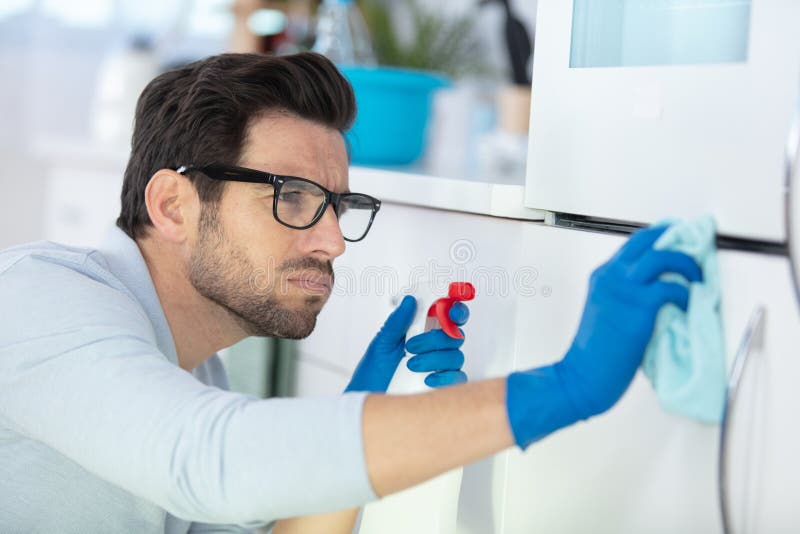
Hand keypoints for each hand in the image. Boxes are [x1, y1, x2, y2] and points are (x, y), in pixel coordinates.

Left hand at [345, 297, 469, 392]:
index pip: (447, 315)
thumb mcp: (382, 344)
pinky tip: (426, 379)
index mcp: (422, 331)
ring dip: (433, 359)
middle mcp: (435, 347)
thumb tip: (409, 301)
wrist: (370, 400)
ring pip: (456, 356)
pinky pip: (458, 378)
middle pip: (455, 335)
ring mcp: (441, 366)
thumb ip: (397, 322)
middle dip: (435, 339)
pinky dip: (444, 377)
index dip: (454, 309)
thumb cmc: (374, 373)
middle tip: (411, 345)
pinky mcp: (444, 385)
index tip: (450, 311)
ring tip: (410, 365)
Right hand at [506, 225, 703, 448]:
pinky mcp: (639, 306)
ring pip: (661, 256)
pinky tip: (691, 302)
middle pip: (646, 239)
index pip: (632, 245)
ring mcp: (624, 289)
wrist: (584, 375)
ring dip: (686, 262)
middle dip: (673, 236)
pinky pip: (672, 286)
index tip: (675, 237)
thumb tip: (658, 288)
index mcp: (602, 277)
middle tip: (693, 244)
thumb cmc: (596, 353)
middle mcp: (611, 276)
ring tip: (697, 276)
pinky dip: (687, 292)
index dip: (657, 237)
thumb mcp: (606, 311)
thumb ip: (626, 294)